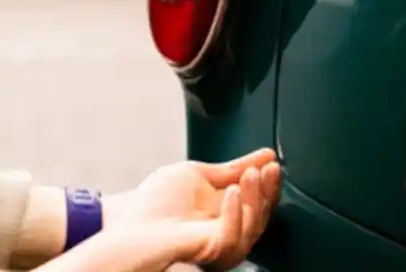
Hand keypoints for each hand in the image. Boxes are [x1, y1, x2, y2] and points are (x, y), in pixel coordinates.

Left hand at [105, 148, 281, 268]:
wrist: (133, 220)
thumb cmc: (158, 202)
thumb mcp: (200, 174)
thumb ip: (232, 167)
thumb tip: (265, 154)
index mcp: (228, 210)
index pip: (258, 197)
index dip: (267, 180)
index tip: (272, 160)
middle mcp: (230, 228)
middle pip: (261, 212)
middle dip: (268, 189)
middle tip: (270, 168)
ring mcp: (224, 242)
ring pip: (253, 225)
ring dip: (255, 198)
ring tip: (251, 175)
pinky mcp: (213, 251)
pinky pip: (233, 237)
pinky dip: (236, 214)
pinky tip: (233, 193)